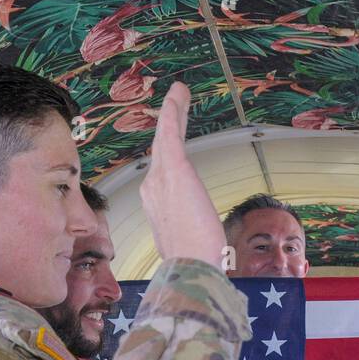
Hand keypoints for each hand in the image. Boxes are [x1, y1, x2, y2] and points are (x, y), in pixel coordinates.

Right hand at [139, 83, 225, 268]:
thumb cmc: (194, 262)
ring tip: (179, 92)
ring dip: (173, 112)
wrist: (190, 267)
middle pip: (161, 148)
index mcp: (156, 204)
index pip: (163, 171)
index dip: (167, 153)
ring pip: (166, 137)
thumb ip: (192, 233)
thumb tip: (206, 243)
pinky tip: (177, 95)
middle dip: (168, 124)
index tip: (171, 140)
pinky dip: (173, 112)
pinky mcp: (174, 170)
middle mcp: (152, 188)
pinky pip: (170, 133)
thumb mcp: (190, 243)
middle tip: (175, 102)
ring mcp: (160, 178)